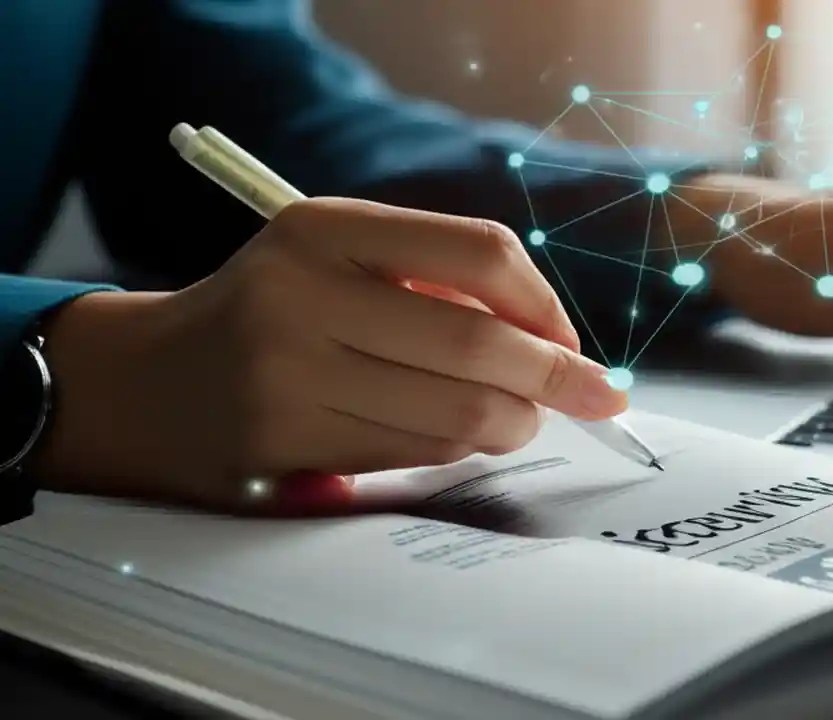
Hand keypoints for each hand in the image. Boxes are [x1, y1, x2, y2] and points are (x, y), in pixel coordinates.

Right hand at [31, 198, 627, 513]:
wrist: (154, 379)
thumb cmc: (277, 309)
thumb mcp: (341, 256)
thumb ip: (439, 279)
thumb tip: (556, 339)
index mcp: (328, 227)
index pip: (480, 253)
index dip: (546, 304)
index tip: (571, 340)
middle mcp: (305, 293)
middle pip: (480, 346)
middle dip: (557, 380)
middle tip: (595, 396)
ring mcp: (290, 371)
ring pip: (457, 414)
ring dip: (512, 423)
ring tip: (515, 416)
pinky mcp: (288, 440)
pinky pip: (416, 453)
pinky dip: (457, 448)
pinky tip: (451, 435)